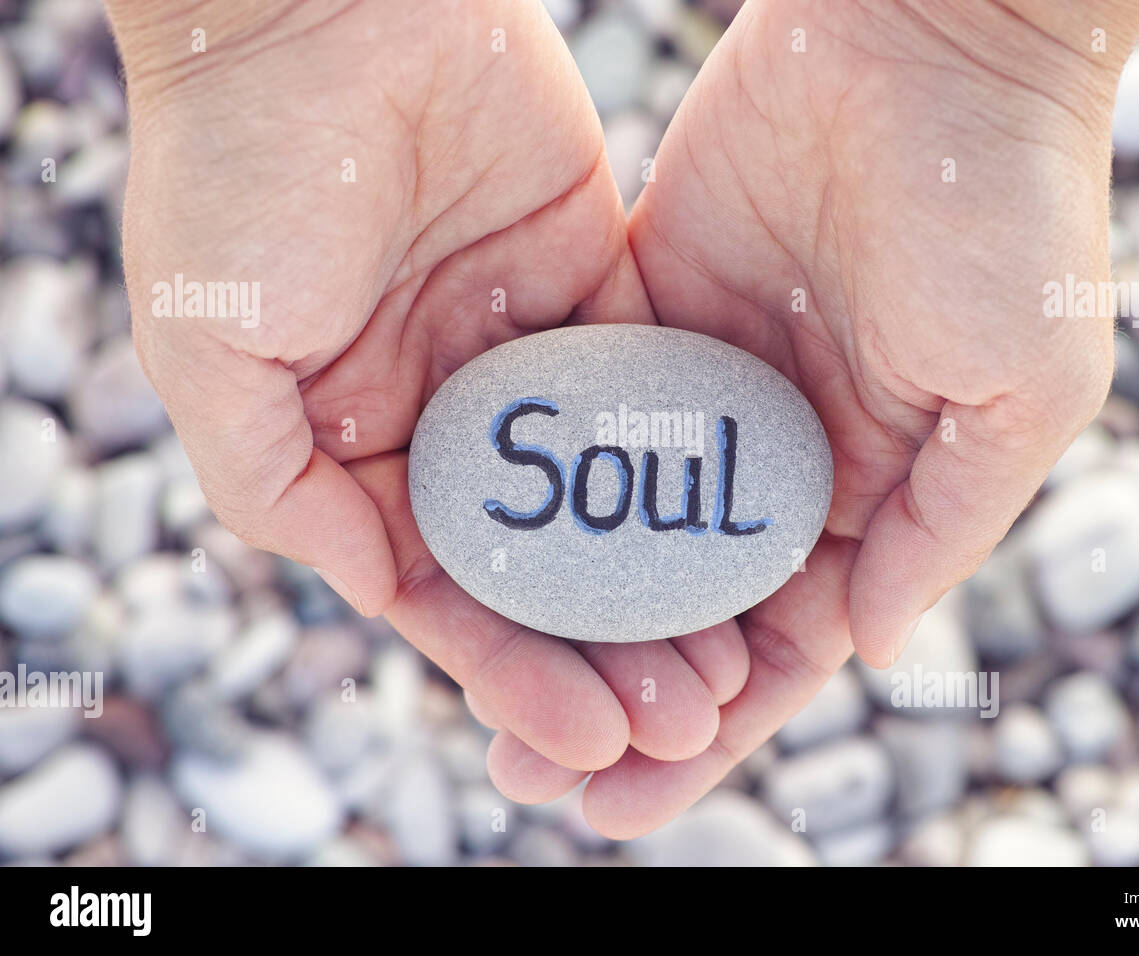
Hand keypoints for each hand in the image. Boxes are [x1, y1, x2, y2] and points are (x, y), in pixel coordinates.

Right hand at [108, 0, 747, 786]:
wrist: (321, 8)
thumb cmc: (240, 175)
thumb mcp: (212, 355)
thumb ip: (277, 487)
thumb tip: (375, 594)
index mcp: (356, 446)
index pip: (447, 592)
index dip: (513, 673)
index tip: (588, 738)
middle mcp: (448, 415)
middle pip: (544, 562)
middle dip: (607, 649)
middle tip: (685, 718)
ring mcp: (527, 354)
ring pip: (610, 495)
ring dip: (668, 582)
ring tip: (735, 661)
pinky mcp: (597, 283)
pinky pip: (653, 390)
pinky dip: (692, 465)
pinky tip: (745, 535)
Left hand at [486, 0, 1138, 835]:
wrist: (931, 43)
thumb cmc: (1005, 213)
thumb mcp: (1018, 390)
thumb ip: (941, 522)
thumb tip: (859, 643)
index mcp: (870, 492)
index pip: (780, 645)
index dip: (714, 732)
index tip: (634, 802)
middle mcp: (779, 455)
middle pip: (681, 606)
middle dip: (611, 691)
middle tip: (523, 770)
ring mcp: (705, 387)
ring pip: (619, 525)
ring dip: (556, 611)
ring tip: (475, 686)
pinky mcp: (645, 309)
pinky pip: (584, 414)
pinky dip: (538, 484)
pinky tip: (470, 548)